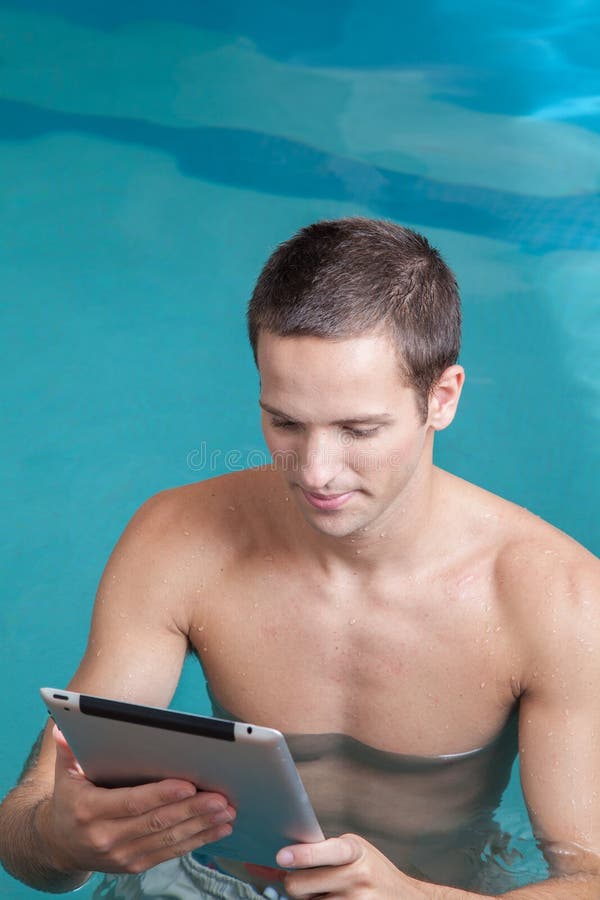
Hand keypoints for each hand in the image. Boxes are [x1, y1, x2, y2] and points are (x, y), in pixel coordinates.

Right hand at [40, 726, 235, 875]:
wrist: (58, 844)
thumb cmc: (70, 799)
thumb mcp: (66, 774)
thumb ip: (69, 751)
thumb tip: (64, 728)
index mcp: (90, 811)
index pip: (132, 802)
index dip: (161, 795)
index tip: (189, 784)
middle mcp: (106, 837)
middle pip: (156, 823)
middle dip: (192, 810)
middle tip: (220, 797)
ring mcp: (122, 855)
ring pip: (168, 840)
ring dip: (201, 826)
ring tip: (226, 811)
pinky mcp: (135, 865)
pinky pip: (170, 853)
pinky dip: (197, 840)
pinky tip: (219, 829)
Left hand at [276, 834, 432, 898]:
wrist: (404, 897)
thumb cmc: (371, 871)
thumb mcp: (355, 852)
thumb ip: (325, 852)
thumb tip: (282, 860)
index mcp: (355, 852)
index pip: (327, 851)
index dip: (304, 854)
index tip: (281, 857)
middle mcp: (356, 877)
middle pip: (301, 885)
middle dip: (293, 883)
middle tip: (297, 880)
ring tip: (325, 892)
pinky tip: (329, 899)